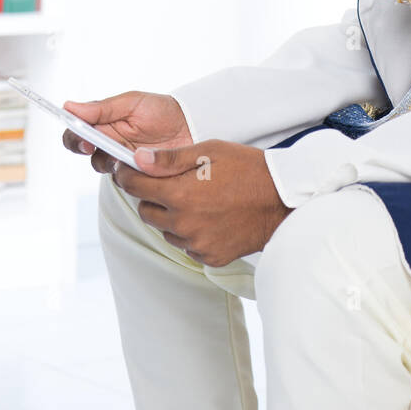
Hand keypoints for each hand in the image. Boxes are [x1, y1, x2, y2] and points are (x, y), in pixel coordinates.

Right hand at [61, 91, 190, 172]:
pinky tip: (145, 166)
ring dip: (115, 164)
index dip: (74, 139)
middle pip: (86, 154)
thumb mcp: (132, 103)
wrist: (192, 126)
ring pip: (105, 169)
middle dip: (94, 153)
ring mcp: (122, 161)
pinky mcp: (138, 176)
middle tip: (108, 150)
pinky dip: (132, 174)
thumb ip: (102, 108)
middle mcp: (109, 144)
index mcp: (103, 124)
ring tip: (133, 156)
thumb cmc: (162, 110)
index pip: (76, 133)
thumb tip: (69, 106)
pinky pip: (126, 181)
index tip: (85, 141)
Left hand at [111, 139, 291, 264]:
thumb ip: (170, 159)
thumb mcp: (209, 152)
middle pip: (145, 210)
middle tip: (173, 183)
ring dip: (172, 215)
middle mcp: (183, 223)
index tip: (129, 169)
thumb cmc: (247, 169)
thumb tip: (138, 159)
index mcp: (179, 194)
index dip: (127, 174)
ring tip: (198, 199)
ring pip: (166, 229)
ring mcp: (196, 243)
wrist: (282, 201)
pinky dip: (191, 232)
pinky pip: (187, 245)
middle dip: (152, 196)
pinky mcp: (209, 257)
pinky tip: (210, 216)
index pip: (134, 186)